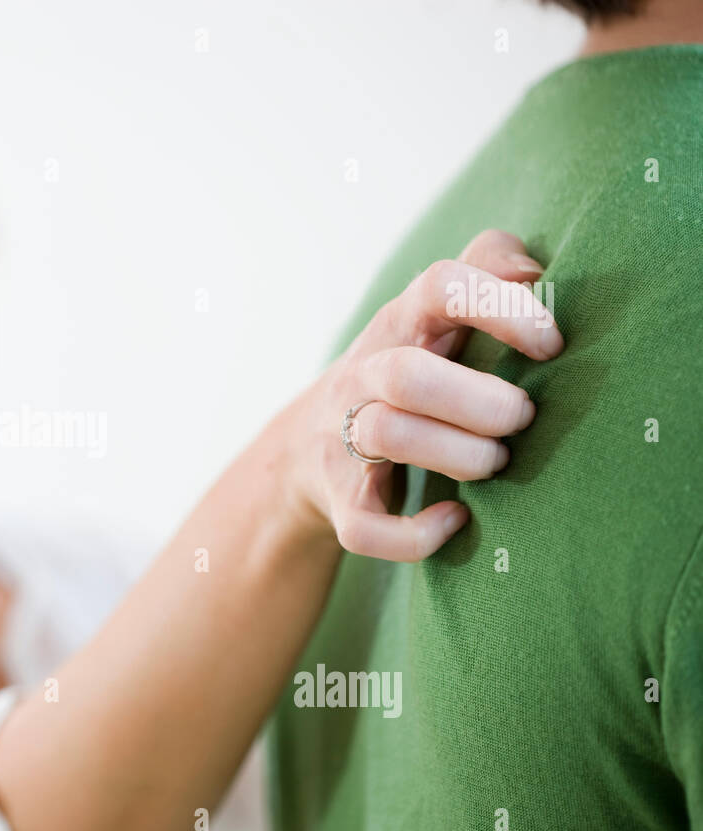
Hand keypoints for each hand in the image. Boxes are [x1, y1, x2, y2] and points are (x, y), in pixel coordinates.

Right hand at [280, 229, 563, 561]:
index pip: (439, 286)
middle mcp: (364, 376)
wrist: (306, 450)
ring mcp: (344, 440)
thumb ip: (486, 270)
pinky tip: (456, 520)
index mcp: (399, 325)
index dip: (498, 307)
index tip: (549, 345)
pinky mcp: (342, 503)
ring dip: (459, 455)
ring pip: (386, 437)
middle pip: (406, 375)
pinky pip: (368, 528)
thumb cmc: (404, 373)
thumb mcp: (431, 316)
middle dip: (480, 402)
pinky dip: (418, 534)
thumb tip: (538, 271)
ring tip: (494, 462)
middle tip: (521, 419)